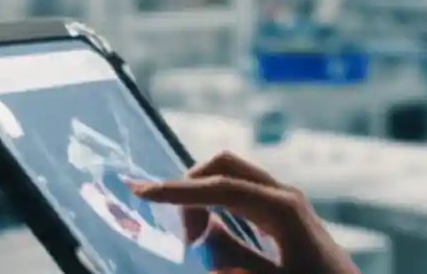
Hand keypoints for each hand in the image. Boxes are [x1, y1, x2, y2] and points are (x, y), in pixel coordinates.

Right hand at [129, 151, 358, 273]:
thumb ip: (233, 260)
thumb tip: (201, 233)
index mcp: (283, 209)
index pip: (220, 186)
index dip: (178, 189)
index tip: (141, 191)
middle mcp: (284, 195)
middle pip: (224, 165)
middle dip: (191, 187)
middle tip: (183, 236)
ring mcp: (285, 200)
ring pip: (230, 177)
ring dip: (203, 198)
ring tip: (195, 240)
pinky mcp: (282, 212)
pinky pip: (239, 195)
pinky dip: (216, 204)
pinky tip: (208, 231)